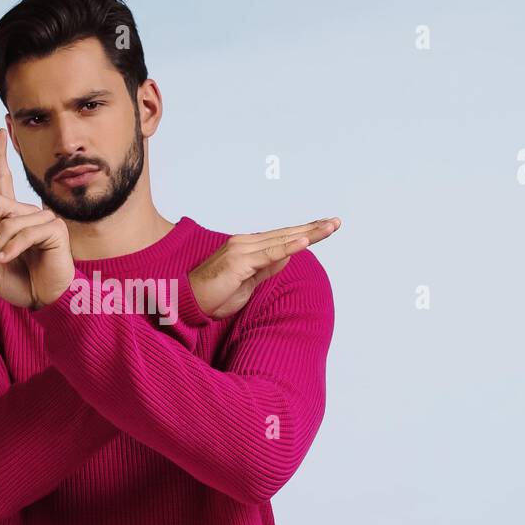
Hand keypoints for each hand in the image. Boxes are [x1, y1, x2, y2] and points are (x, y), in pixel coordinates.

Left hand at [0, 128, 74, 309]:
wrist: (42, 302)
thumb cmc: (19, 284)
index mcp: (10, 217)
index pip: (3, 181)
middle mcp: (26, 213)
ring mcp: (42, 219)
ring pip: (6, 221)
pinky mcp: (55, 229)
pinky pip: (25, 232)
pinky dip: (11, 247)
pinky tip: (5, 260)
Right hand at [188, 217, 339, 318]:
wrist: (188, 303)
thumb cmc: (213, 296)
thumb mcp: (248, 283)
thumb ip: (266, 268)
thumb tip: (286, 257)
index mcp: (247, 247)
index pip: (281, 237)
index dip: (304, 231)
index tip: (325, 227)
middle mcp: (245, 243)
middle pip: (285, 233)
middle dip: (313, 228)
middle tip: (336, 221)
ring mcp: (242, 250)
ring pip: (282, 239)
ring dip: (308, 233)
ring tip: (329, 227)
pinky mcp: (240, 262)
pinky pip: (269, 254)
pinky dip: (289, 246)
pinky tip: (306, 240)